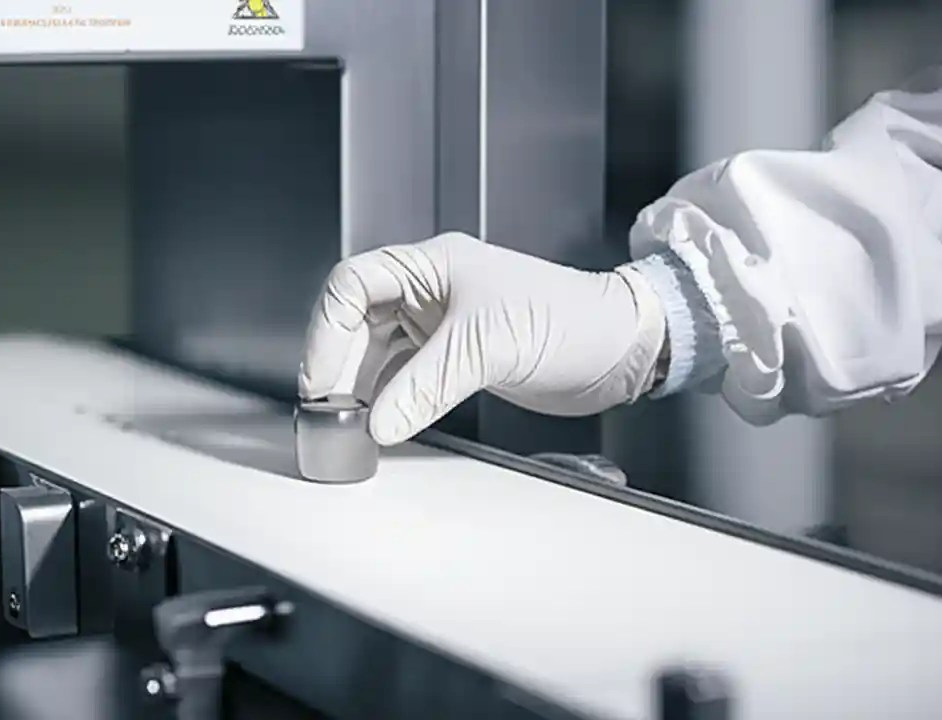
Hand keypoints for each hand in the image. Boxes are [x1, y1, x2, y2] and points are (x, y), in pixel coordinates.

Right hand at [299, 232, 666, 444]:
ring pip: (377, 350)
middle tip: (328, 405)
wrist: (620, 347)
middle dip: (338, 361)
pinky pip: (404, 375)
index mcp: (431, 265)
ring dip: (361, 383)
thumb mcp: (489, 345)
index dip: (327, 331)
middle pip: (356, 320)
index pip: (352, 285)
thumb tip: (380, 422)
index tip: (321, 378)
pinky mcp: (457, 357)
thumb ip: (427, 385)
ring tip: (351, 419)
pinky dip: (389, 397)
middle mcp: (430, 291)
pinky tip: (384, 419)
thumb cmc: (571, 318)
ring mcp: (442, 324)